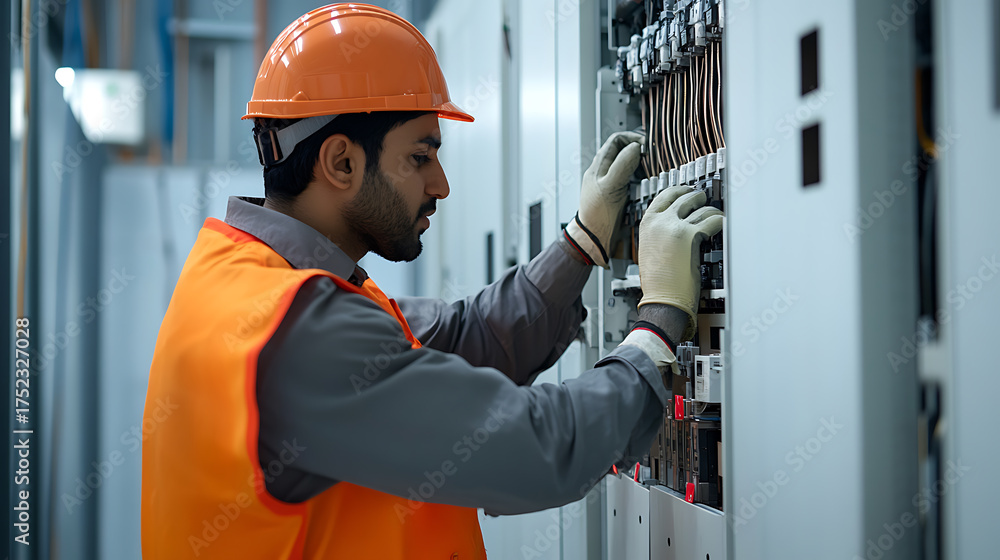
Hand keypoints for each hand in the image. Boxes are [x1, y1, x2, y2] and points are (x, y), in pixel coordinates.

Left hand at [564, 131, 643, 267]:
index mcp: (599, 166)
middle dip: (640, 152)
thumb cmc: (597, 214)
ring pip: (631, 167)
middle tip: (654, 158)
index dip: (632, 138)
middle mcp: (606, 172)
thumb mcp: (610, 186)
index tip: (646, 146)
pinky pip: (635, 182)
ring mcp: (614, 184)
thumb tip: (636, 147)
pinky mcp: (621, 196)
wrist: (594, 238)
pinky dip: (644, 181)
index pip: (616, 140)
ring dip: (643, 167)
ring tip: (655, 171)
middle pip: (625, 152)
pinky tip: (650, 185)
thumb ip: (622, 165)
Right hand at [637, 186, 723, 339]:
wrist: (662, 298)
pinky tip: (721, 226)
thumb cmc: (657, 281)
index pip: (665, 195)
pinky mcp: (691, 235)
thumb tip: (676, 222)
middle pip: (685, 197)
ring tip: (716, 217)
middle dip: (699, 199)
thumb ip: (660, 232)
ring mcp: (675, 226)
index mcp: (647, 223)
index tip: (688, 191)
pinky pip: (713, 220)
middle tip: (705, 203)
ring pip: (701, 207)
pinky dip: (720, 221)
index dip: (680, 191)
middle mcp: (660, 221)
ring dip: (712, 211)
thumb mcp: (650, 249)